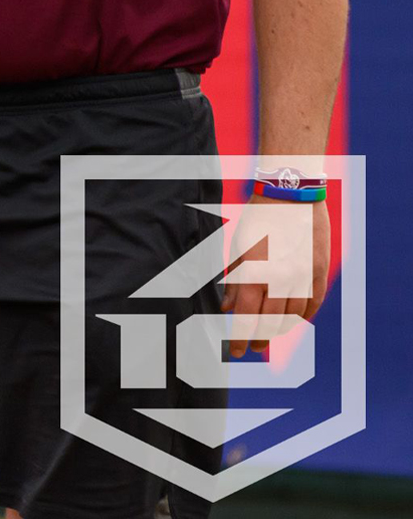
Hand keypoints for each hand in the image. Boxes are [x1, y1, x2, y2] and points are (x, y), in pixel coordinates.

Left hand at [220, 195, 329, 358]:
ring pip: (293, 316)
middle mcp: (280, 280)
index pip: (246, 317)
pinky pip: (313, 303)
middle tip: (253, 347)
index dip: (240, 338)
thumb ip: (233, 280)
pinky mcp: (319, 271)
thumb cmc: (258, 220)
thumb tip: (227, 308)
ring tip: (270, 333)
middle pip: (270, 322)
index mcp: (255, 274)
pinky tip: (294, 320)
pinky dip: (303, 315)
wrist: (292, 195)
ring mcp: (303, 277)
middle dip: (260, 338)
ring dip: (280, 329)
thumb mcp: (238, 248)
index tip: (236, 352)